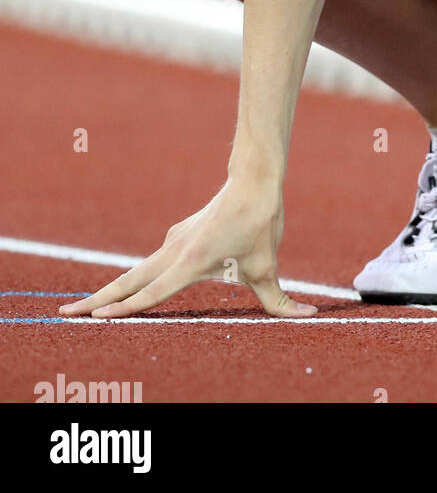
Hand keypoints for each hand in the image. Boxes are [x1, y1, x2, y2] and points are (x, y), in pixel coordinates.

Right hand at [57, 181, 317, 319]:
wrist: (255, 179)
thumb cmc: (260, 222)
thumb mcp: (269, 267)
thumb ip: (281, 300)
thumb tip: (308, 316)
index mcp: (191, 261)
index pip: (152, 292)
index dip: (127, 308)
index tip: (98, 319)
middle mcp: (175, 251)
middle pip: (129, 281)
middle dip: (98, 301)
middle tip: (66, 316)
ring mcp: (174, 242)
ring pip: (135, 271)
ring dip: (111, 290)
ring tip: (84, 308)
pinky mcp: (180, 237)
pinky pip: (151, 263)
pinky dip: (132, 279)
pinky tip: (124, 290)